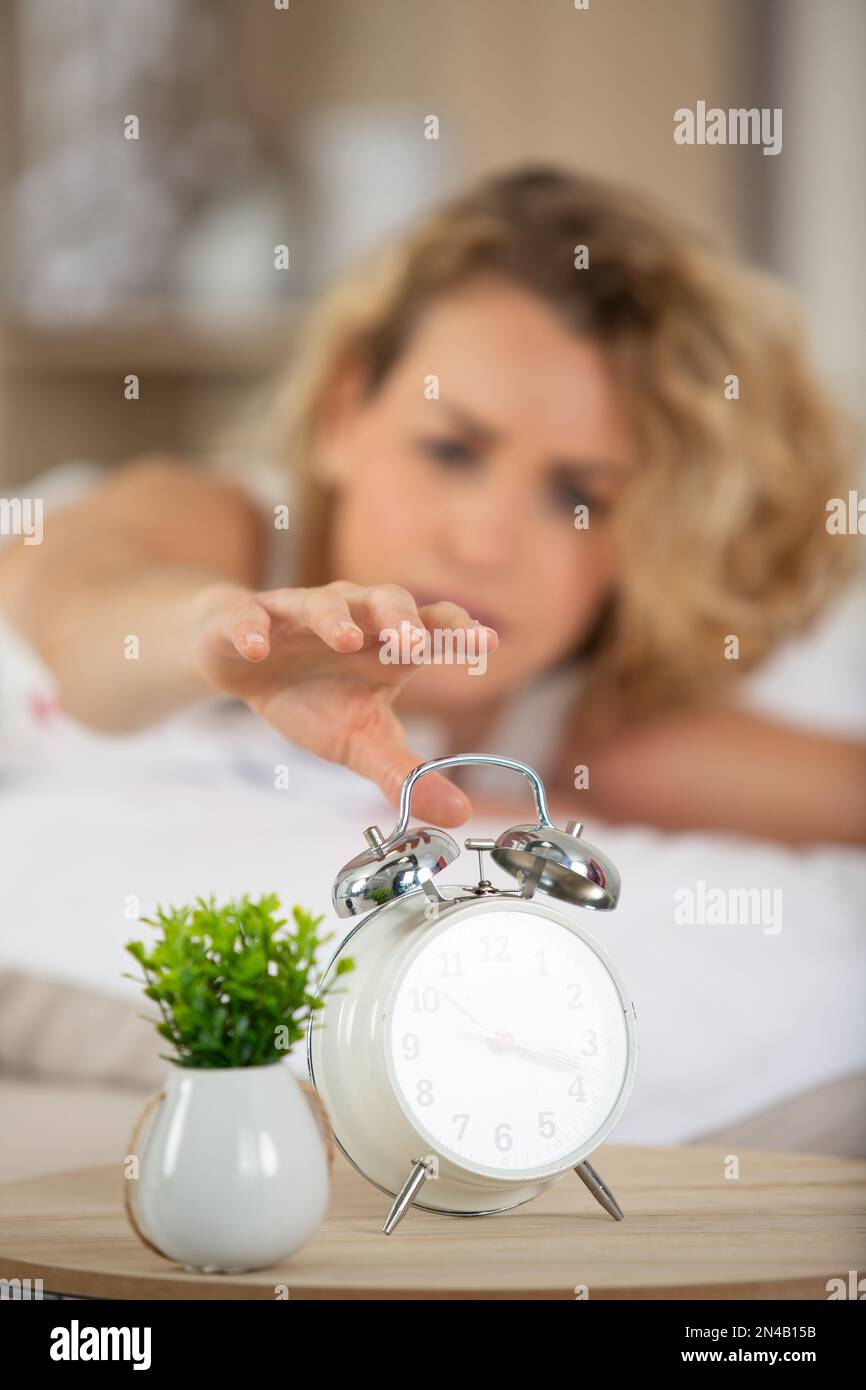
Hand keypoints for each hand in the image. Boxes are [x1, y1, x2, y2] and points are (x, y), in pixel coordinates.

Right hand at [191, 580, 498, 824]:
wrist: (242, 666)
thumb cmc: (315, 698)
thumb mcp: (362, 741)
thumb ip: (405, 774)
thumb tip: (459, 816)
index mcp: (388, 645)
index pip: (432, 629)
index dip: (458, 632)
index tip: (485, 643)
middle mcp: (353, 616)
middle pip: (385, 601)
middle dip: (401, 618)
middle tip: (415, 643)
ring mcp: (299, 613)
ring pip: (322, 604)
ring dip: (335, 618)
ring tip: (346, 638)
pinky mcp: (247, 618)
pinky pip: (249, 616)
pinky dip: (252, 629)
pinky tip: (256, 647)